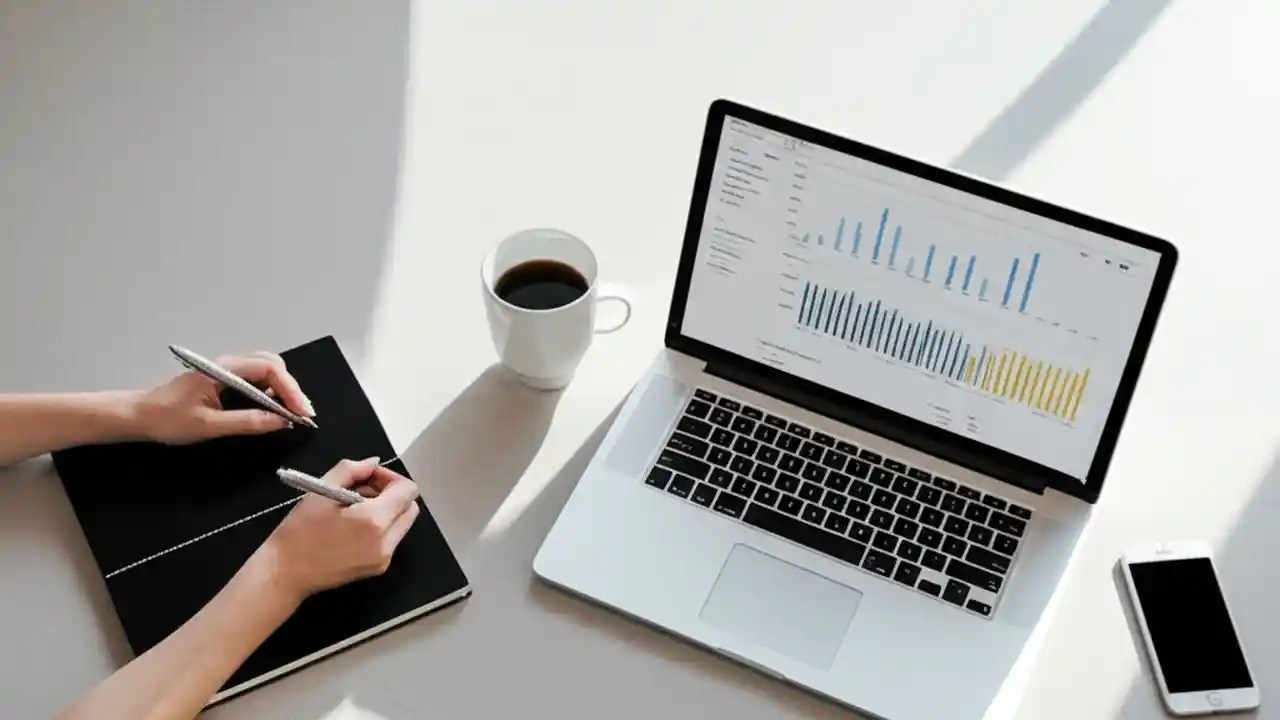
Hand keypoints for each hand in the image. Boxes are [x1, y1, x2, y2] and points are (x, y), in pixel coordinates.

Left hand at [131, 351, 314, 443]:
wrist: (138, 416)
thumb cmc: (167, 419)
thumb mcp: (209, 425)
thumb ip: (247, 422)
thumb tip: (280, 421)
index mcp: (223, 370)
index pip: (269, 369)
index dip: (290, 389)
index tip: (302, 412)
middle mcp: (227, 365)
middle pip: (272, 364)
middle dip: (291, 387)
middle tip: (302, 413)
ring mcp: (225, 371)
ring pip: (265, 370)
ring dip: (282, 389)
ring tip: (291, 412)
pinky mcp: (223, 380)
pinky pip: (255, 379)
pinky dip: (270, 391)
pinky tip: (272, 408)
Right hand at [254, 458, 420, 601]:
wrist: (284, 573)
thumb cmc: (299, 531)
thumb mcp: (321, 490)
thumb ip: (352, 470)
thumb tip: (374, 463)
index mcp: (374, 521)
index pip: (407, 490)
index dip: (390, 477)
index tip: (368, 477)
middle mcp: (386, 542)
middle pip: (410, 507)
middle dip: (392, 493)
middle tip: (362, 489)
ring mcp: (384, 558)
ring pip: (402, 523)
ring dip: (387, 509)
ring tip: (354, 506)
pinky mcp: (378, 568)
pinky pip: (391, 539)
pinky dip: (381, 526)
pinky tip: (354, 524)